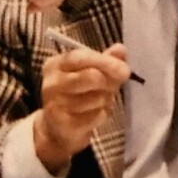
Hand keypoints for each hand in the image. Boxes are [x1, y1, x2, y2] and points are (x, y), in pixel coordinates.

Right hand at [33, 43, 130, 173]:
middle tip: (115, 86)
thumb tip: (121, 49)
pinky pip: (97, 116)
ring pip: (97, 98)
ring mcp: (56, 105)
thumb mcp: (88, 72)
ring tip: (101, 100)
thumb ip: (105, 60)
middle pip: (91, 77)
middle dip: (110, 82)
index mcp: (55, 65)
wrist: (57, 128)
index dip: (106, 62)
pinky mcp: (65, 125)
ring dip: (107, 99)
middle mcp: (52, 84)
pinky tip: (95, 113)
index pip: (81, 57)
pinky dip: (103, 114)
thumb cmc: (76, 94)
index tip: (125, 69)